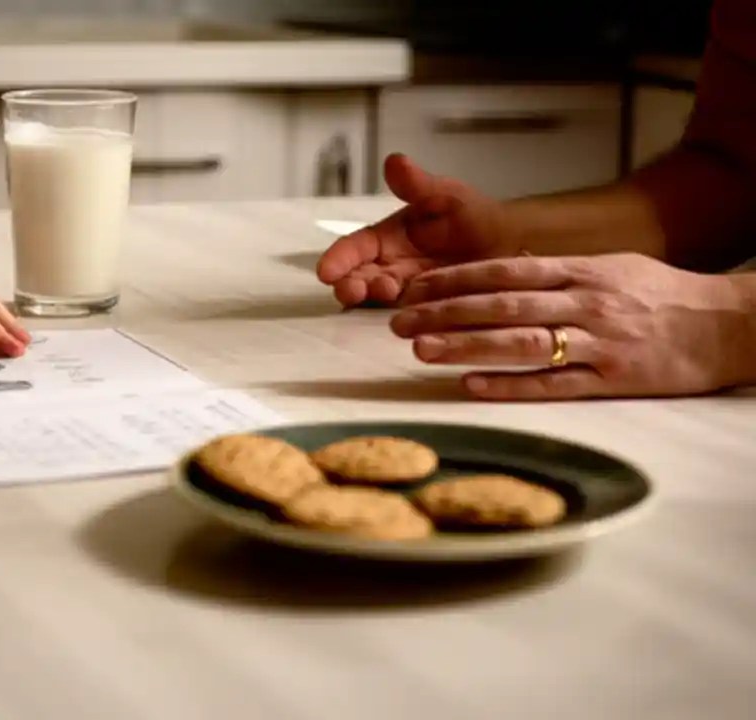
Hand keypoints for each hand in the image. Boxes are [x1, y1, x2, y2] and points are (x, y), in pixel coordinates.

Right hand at [316, 153, 517, 307]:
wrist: (512, 244)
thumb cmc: (474, 215)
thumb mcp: (446, 194)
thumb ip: (418, 184)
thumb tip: (394, 160)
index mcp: (386, 239)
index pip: (354, 248)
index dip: (338, 259)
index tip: (326, 272)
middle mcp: (390, 267)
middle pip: (358, 279)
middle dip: (349, 286)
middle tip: (352, 290)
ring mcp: (407, 292)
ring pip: (377, 302)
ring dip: (372, 301)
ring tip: (384, 293)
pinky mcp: (427, 312)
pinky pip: (409, 318)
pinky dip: (403, 318)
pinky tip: (409, 314)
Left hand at [390, 253, 753, 399]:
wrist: (730, 325)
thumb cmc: (663, 297)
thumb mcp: (611, 269)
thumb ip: (558, 273)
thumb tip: (505, 272)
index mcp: (582, 272)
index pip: (504, 271)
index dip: (454, 279)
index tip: (415, 286)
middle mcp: (586, 303)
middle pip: (502, 305)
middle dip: (444, 311)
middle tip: (397, 320)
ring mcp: (600, 343)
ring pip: (520, 342)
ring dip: (465, 345)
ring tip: (420, 349)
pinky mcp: (614, 381)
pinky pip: (553, 384)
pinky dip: (509, 384)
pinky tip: (470, 385)